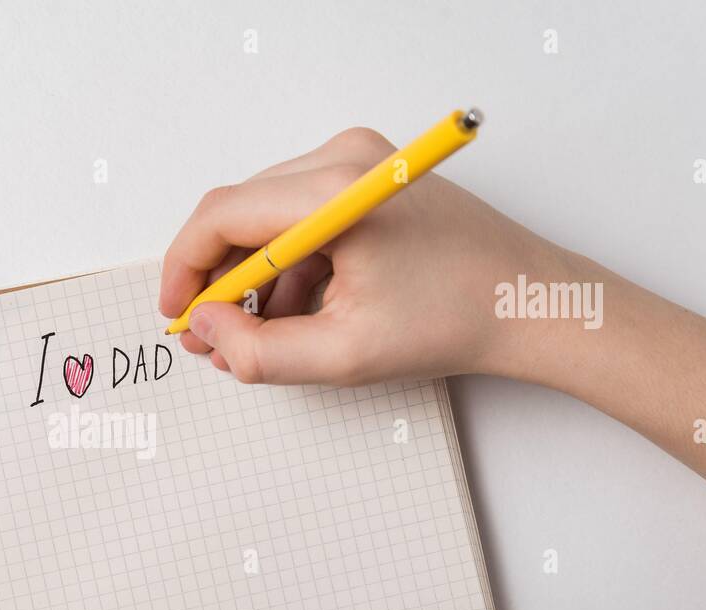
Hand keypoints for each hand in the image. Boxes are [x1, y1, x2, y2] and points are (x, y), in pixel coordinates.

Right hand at [160, 127, 570, 385]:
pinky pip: (298, 219)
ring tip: (260, 335)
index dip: (184, 269)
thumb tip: (206, 329)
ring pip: (265, 218)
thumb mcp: (343, 355)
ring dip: (252, 279)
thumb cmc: (454, 320)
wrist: (528, 303)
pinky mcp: (367, 179)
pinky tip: (298, 313)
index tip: (177, 315)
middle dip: (217, 279)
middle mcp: (343, 157)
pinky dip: (286, 268)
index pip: (221, 215)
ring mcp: (357, 162)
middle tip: (211, 335)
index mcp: (335, 190)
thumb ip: (258, 352)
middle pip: (239, 213)